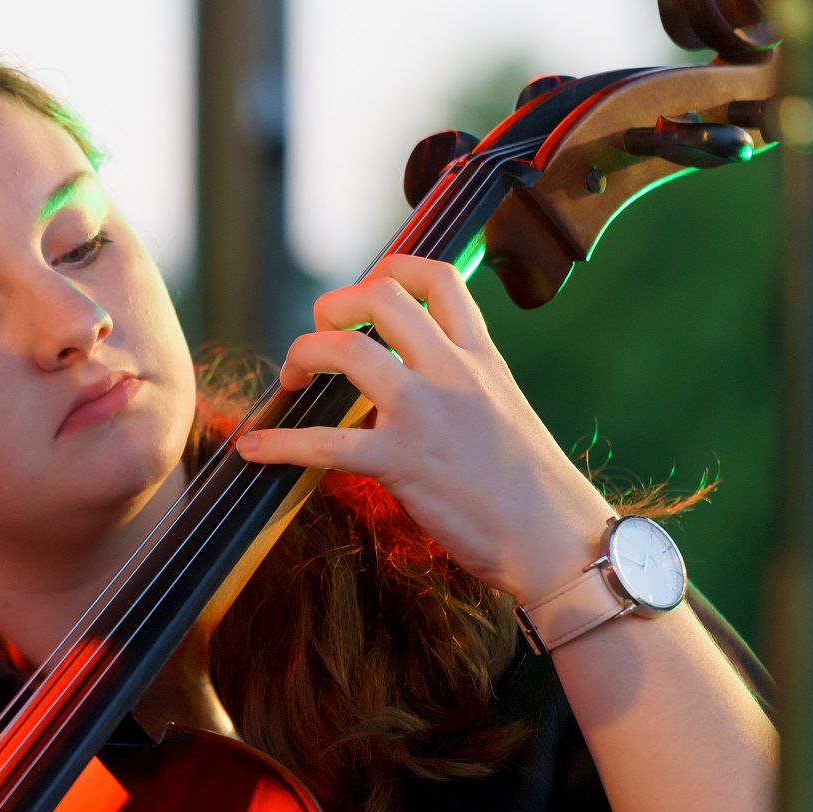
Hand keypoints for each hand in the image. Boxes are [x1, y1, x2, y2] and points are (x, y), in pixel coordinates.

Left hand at [234, 254, 612, 603]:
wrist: (558, 542)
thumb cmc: (534, 489)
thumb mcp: (505, 410)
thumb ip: (463, 383)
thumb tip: (414, 377)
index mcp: (481, 357)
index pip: (438, 277)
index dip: (392, 269)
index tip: (367, 291)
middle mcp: (453, 372)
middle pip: (381, 296)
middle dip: (334, 305)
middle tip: (319, 335)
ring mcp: (425, 413)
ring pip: (345, 351)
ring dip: (302, 355)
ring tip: (290, 379)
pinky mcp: (402, 462)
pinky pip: (324, 443)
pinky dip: (279, 443)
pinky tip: (254, 449)